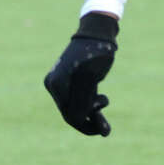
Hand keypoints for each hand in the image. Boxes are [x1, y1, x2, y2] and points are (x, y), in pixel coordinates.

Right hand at [44, 13, 118, 135]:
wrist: (98, 32)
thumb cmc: (94, 52)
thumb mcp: (89, 76)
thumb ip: (81, 99)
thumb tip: (76, 120)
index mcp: (56, 84)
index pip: (69, 114)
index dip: (85, 124)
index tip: (103, 126)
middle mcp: (56, 85)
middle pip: (72, 113)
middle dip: (89, 122)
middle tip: (107, 131)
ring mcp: (64, 83)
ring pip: (78, 108)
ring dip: (93, 116)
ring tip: (107, 123)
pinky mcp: (75, 81)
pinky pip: (82, 100)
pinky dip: (93, 106)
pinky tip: (103, 99)